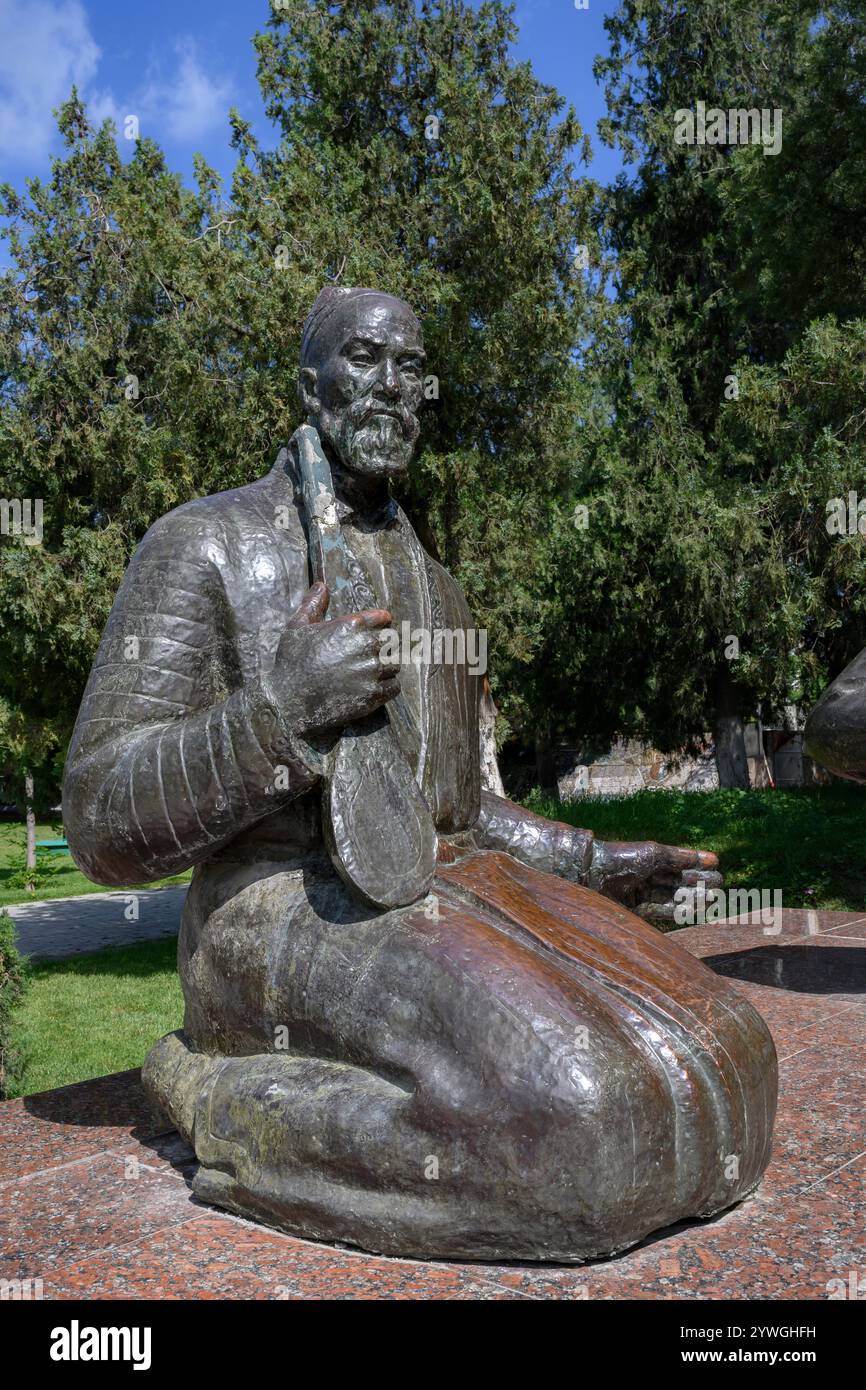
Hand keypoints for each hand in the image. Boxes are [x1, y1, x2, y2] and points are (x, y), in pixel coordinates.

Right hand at [265, 582, 400, 735]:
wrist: (289, 702)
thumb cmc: (291, 662)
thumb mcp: (297, 627)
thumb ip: (313, 604)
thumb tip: (321, 585)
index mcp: (351, 625)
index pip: (383, 618)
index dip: (380, 624)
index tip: (377, 630)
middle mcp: (365, 645)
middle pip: (391, 641)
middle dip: (383, 647)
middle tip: (370, 656)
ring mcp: (371, 671)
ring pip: (395, 664)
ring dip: (386, 668)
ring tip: (372, 673)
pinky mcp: (374, 694)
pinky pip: (394, 687)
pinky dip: (388, 687)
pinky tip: (375, 688)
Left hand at [587, 839, 722, 923]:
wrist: (594, 875)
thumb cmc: (624, 858)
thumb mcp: (654, 854)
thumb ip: (678, 857)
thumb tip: (703, 857)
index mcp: (648, 859)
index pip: (677, 862)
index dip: (696, 863)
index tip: (717, 863)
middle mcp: (646, 876)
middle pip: (677, 880)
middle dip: (699, 882)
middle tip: (721, 883)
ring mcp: (642, 893)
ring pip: (673, 896)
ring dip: (695, 897)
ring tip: (715, 897)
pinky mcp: (637, 910)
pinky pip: (663, 911)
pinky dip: (681, 910)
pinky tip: (698, 908)